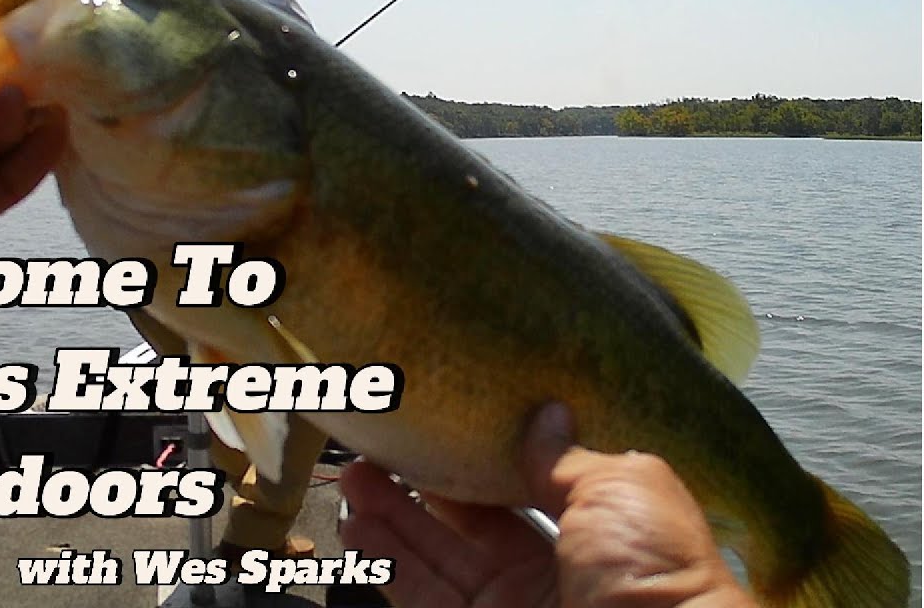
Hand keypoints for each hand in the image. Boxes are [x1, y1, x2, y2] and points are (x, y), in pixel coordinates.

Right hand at [339, 404, 754, 607]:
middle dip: (425, 482)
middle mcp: (554, 572)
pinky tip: (357, 529)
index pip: (531, 486)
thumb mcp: (621, 490)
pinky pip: (424, 595)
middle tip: (381, 443)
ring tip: (352, 475)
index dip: (485, 455)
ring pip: (439, 556)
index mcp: (601, 532)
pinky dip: (388, 563)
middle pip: (474, 521)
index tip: (445, 419)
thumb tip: (547, 412)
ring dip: (392, 516)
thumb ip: (568, 456)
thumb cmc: (649, 573)